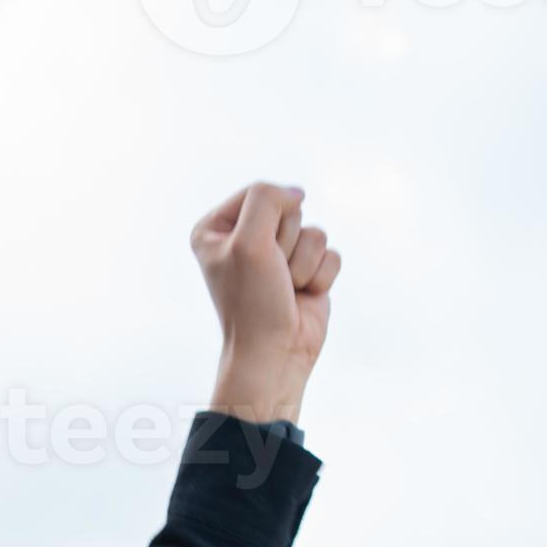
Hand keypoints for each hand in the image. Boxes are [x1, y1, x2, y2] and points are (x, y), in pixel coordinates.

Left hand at [190, 182, 341, 425]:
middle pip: (290, 210)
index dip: (268, 219)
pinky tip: (302, 295)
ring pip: (314, 232)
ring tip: (285, 288)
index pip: (260, 192)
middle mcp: (246, 238)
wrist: (274, 354)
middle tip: (271, 275)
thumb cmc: (253, 302)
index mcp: (216, 228)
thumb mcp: (249, 241)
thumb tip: (297, 193)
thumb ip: (268, 198)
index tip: (253, 253)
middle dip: (286, 244)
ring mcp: (279, 255)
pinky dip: (320, 276)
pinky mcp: (307, 271)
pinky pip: (330, 253)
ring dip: (303, 263)